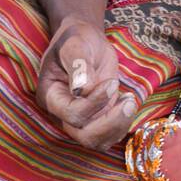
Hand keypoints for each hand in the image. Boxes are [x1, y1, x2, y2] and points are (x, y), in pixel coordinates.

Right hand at [35, 16, 137, 151]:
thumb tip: (82, 89)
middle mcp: (62, 113)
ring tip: (130, 101)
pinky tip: (128, 101)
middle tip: (129, 102)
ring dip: (118, 126)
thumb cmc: (75, 39)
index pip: (72, 114)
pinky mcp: (96, 117)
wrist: (84, 39)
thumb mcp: (75, 44)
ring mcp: (80, 117)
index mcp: (50, 96)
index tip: (111, 82)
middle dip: (109, 124)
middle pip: (84, 136)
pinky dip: (122, 124)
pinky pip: (109, 134)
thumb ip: (78, 65)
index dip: (94, 103)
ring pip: (98, 141)